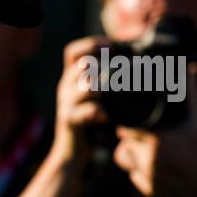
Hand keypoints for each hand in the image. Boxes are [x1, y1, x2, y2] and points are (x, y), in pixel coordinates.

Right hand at [49, 36, 109, 162]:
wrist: (71, 151)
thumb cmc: (89, 122)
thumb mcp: (94, 98)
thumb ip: (104, 81)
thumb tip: (131, 65)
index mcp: (71, 78)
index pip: (73, 52)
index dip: (91, 45)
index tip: (112, 47)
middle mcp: (65, 87)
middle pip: (81, 65)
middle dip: (102, 66)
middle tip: (119, 73)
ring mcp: (65, 104)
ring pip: (83, 86)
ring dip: (101, 87)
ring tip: (110, 94)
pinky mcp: (68, 120)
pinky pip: (83, 111)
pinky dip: (97, 112)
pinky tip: (106, 116)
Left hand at [113, 69, 196, 196]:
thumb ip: (191, 95)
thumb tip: (191, 70)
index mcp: (156, 142)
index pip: (126, 131)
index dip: (127, 126)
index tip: (132, 123)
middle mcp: (148, 161)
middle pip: (124, 146)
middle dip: (132, 141)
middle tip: (147, 137)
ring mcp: (148, 178)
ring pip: (127, 162)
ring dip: (134, 156)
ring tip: (151, 152)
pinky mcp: (150, 192)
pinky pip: (135, 178)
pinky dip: (142, 173)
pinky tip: (158, 167)